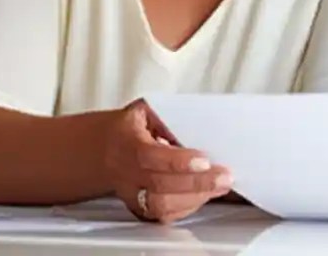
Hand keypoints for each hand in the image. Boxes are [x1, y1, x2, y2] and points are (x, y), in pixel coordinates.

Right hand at [103, 99, 232, 223]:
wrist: (103, 151)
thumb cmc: (129, 129)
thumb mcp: (146, 110)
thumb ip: (169, 118)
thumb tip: (198, 128)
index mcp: (127, 143)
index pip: (150, 157)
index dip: (178, 162)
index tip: (204, 160)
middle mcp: (126, 173)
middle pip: (159, 186)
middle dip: (197, 183)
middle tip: (224, 177)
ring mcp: (131, 194)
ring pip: (161, 206)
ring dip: (196, 197)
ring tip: (220, 186)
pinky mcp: (139, 208)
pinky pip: (164, 215)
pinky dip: (188, 207)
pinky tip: (205, 195)